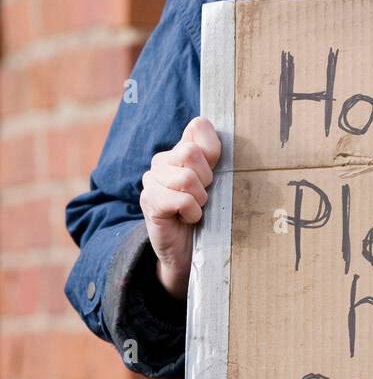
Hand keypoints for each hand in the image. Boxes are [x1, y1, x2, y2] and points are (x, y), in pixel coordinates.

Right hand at [140, 116, 221, 299]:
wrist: (188, 251)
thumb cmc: (207, 214)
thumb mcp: (217, 182)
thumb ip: (215, 156)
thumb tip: (213, 128)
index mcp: (180, 150)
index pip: (198, 126)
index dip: (212, 150)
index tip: (213, 172)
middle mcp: (162, 160)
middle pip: (191, 152)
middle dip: (206, 178)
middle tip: (204, 196)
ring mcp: (151, 180)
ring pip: (186, 177)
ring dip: (199, 198)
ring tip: (196, 208)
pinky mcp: (148, 201)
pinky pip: (181, 200)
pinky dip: (191, 212)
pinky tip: (188, 219)